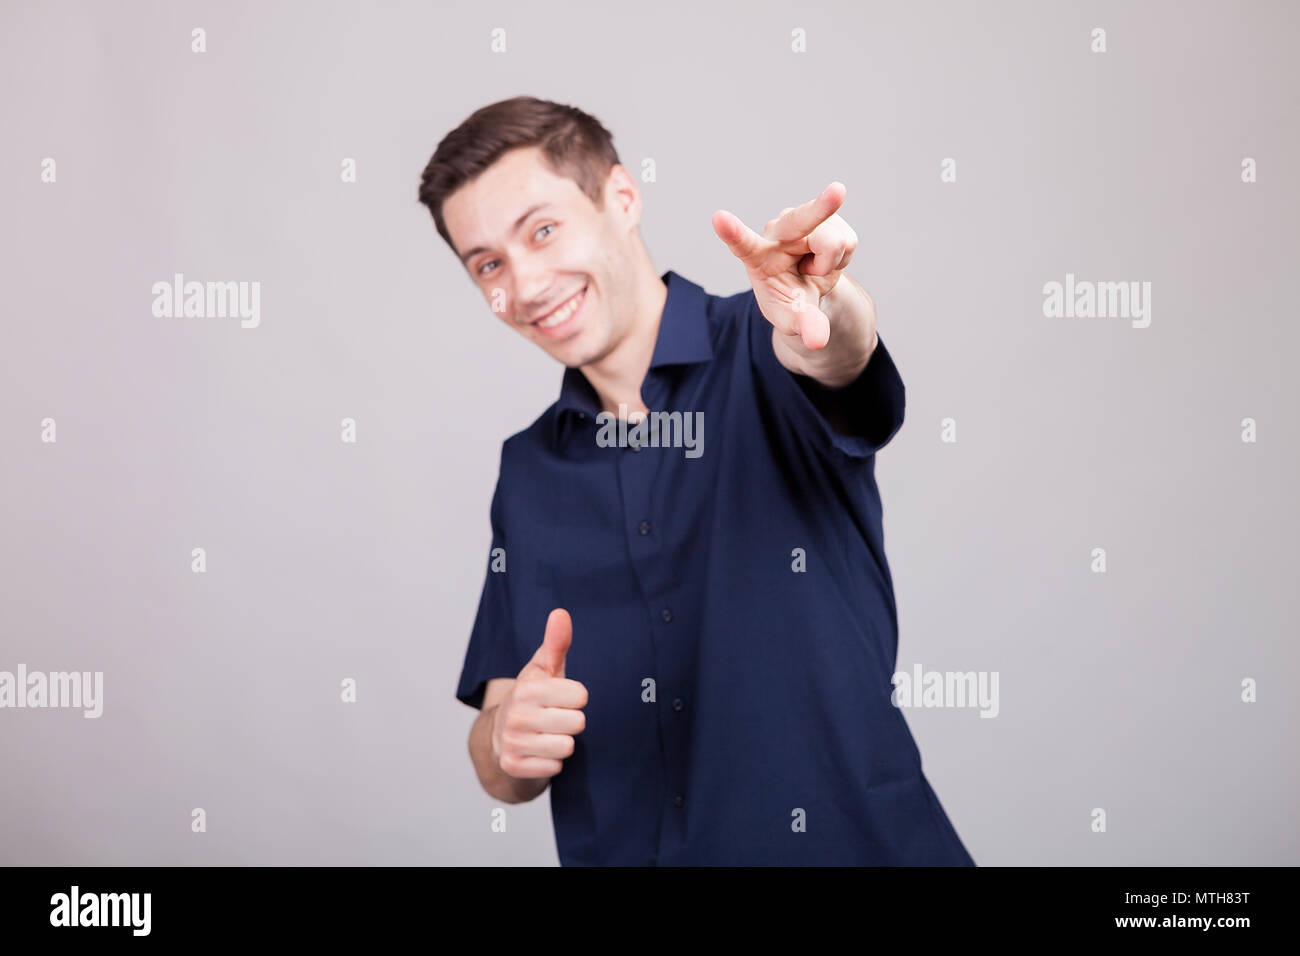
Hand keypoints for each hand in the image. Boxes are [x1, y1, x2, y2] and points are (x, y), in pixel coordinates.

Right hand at [490, 608, 587, 779]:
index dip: (576, 698)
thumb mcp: (544, 668)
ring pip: (567, 746)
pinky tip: (540, 751)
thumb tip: (561, 613)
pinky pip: (555, 767)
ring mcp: (513, 742)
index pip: (581, 697)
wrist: (499, 735)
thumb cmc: (533, 697)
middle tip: (555, 717)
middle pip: (577, 723)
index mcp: (527, 688)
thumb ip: (556, 642)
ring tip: (548, 734)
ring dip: (562, 742)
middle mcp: (516, 715)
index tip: (563, 698)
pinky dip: (551, 761)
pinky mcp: (514, 766)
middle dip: (571, 721)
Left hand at [712, 181, 857, 351]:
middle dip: (820, 207)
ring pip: (833, 242)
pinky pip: (848, 242)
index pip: (742, 244)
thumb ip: (803, 326)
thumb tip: (819, 340)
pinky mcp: (828, 219)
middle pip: (800, 220)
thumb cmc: (789, 299)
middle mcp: (778, 231)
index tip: (719, 218)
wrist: (806, 286)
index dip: (733, 233)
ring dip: (829, 266)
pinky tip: (825, 260)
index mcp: (756, 256)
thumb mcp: (791, 317)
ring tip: (813, 270)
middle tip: (838, 191)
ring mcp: (804, 220)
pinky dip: (841, 260)